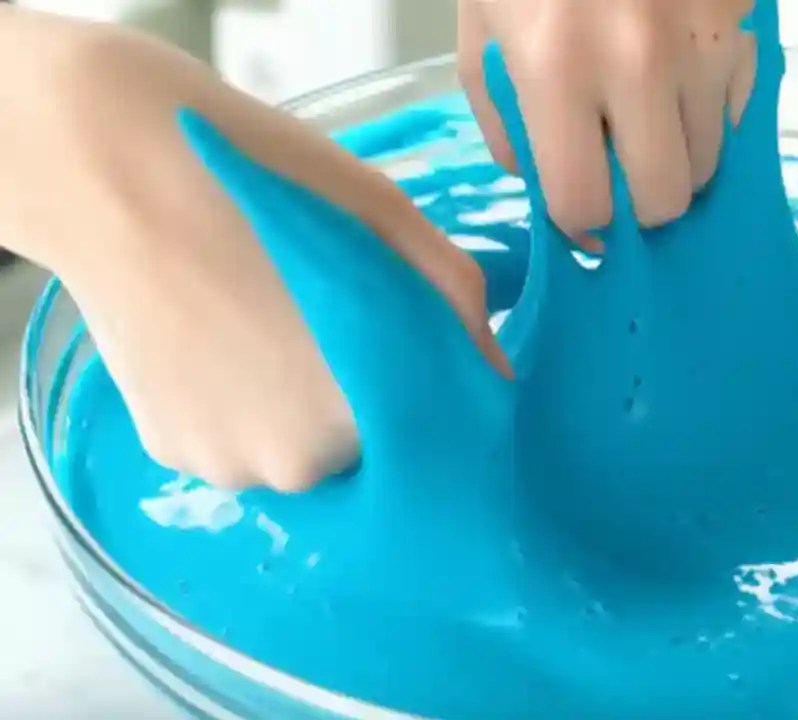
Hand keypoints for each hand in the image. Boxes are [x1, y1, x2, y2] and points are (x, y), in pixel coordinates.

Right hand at [0, 9, 509, 491]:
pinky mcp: (173, 451)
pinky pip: (235, 441)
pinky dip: (239, 403)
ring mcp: (230, 465)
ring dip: (298, 405)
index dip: (424, 395)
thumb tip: (496, 376)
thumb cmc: (276, 188)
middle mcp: (304, 465)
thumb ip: (457, 308)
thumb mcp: (396, 227)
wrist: (124, 173)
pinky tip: (222, 336)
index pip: (431, 440)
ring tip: (269, 321)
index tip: (401, 348)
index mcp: (374, 413)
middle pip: (364, 448)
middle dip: (362, 397)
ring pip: (296, 449)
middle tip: (328, 320)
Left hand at [457, 0, 758, 248]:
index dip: (583, 222)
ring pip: (712, 158)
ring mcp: (701, 39)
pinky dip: (711, 108)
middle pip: (667, 198)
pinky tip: (680, 73)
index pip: (586, 202)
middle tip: (624, 171)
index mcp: (554, 67)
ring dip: (679, 153)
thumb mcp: (482, 29)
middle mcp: (638, 62)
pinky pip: (738, 104)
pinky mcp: (742, 20)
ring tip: (648, 110)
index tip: (584, 213)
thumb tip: (547, 188)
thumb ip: (504, 120)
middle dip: (643, 200)